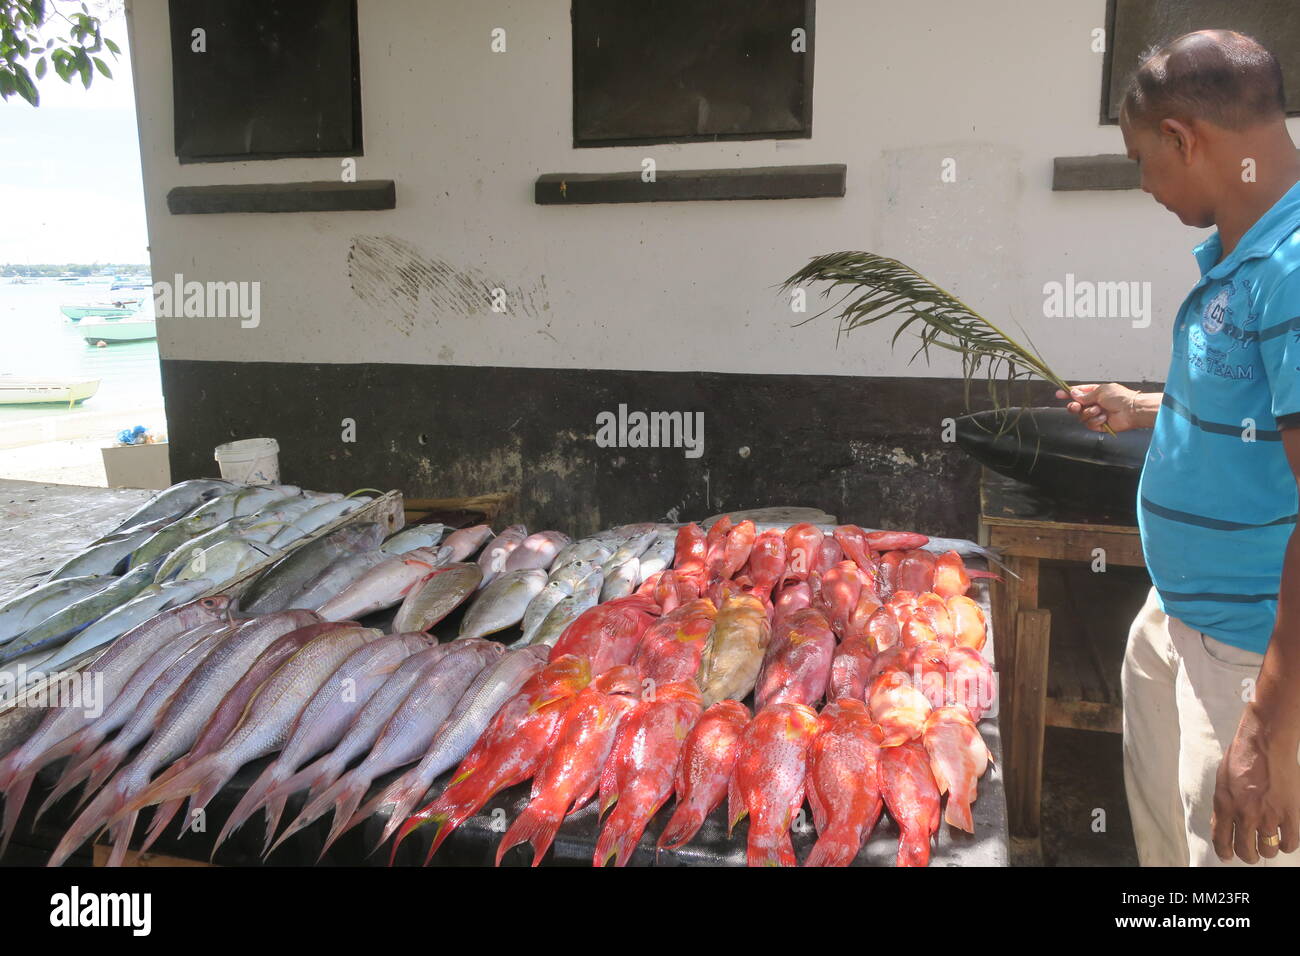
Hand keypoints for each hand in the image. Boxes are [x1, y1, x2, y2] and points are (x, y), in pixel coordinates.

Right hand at [1054, 383, 1142, 432]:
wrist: (1131, 411)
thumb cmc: (1120, 397)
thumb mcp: (1100, 391)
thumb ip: (1085, 395)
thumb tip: (1073, 393)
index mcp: (1095, 393)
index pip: (1078, 393)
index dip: (1068, 393)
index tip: (1059, 394)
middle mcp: (1093, 404)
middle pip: (1075, 406)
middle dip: (1074, 406)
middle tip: (1077, 406)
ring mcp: (1095, 414)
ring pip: (1081, 416)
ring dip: (1089, 412)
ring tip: (1099, 410)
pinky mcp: (1098, 425)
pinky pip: (1089, 423)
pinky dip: (1096, 420)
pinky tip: (1104, 417)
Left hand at [1211, 704, 1299, 862]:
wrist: (1264, 743)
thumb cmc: (1242, 757)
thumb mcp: (1222, 782)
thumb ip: (1223, 804)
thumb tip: (1225, 823)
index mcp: (1224, 806)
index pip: (1221, 841)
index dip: (1225, 852)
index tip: (1229, 856)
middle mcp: (1244, 815)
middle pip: (1245, 851)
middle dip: (1249, 854)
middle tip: (1252, 851)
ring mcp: (1268, 816)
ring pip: (1268, 850)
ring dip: (1268, 849)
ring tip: (1269, 841)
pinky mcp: (1289, 813)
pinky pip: (1290, 843)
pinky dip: (1287, 844)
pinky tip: (1285, 837)